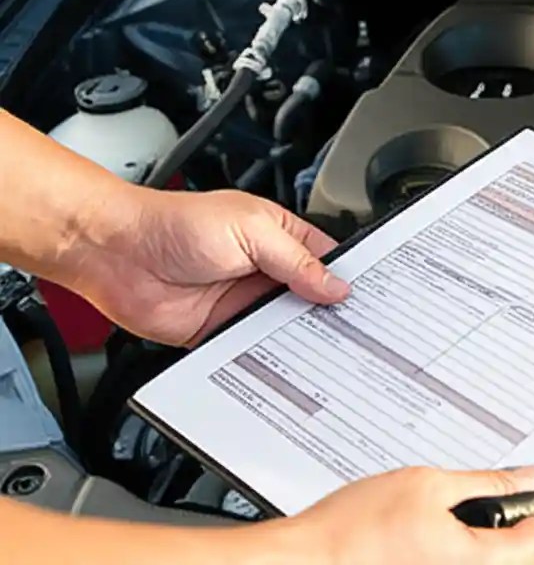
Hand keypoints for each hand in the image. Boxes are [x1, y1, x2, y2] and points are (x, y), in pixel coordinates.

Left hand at [68, 188, 349, 346]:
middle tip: (353, 329)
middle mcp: (266, 270)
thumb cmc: (174, 224)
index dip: (348, 279)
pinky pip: (256, 349)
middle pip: (312, 299)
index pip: (328, 261)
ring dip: (301, 335)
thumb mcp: (251, 230)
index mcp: (280, 237)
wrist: (118, 254)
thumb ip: (297, 261)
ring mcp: (246, 302)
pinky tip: (284, 358)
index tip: (367, 299)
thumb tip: (335, 285)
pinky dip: (269, 356)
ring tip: (326, 348)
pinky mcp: (225, 331)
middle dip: (330, 313)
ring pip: (288, 327)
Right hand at [292, 466, 533, 564]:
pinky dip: (448, 558)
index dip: (532, 514)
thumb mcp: (429, 484)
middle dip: (501, 531)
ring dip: (473, 547)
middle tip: (465, 511)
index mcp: (477, 559)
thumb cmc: (357, 527)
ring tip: (431, 529)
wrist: (308, 561)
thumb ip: (488, 482)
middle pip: (518, 561)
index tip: (517, 503)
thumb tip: (529, 477)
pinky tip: (417, 547)